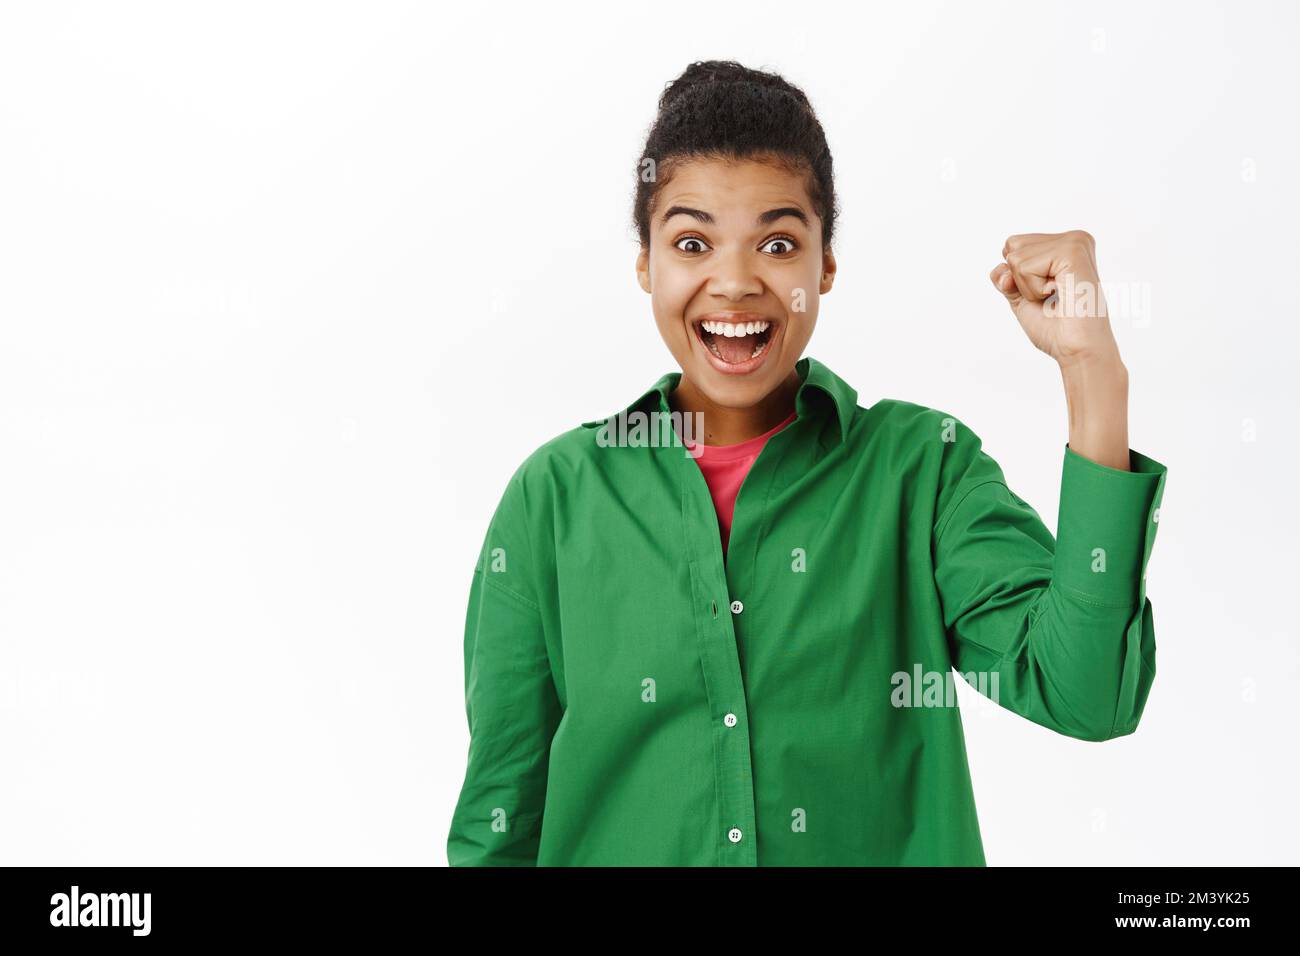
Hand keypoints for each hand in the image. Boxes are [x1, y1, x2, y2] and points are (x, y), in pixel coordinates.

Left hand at [990, 230, 1119, 368]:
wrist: (1077, 350)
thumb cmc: (1057, 330)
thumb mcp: (1021, 299)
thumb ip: (1006, 279)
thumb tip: (1001, 269)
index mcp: (1066, 246)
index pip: (1014, 245)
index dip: (1016, 277)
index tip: (1045, 294)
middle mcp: (1074, 239)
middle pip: (1012, 245)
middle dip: (1020, 280)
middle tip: (1051, 297)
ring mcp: (1075, 242)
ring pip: (1016, 256)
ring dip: (1028, 287)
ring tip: (1057, 297)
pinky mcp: (1073, 251)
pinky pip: (1025, 266)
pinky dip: (1033, 289)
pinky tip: (1059, 294)